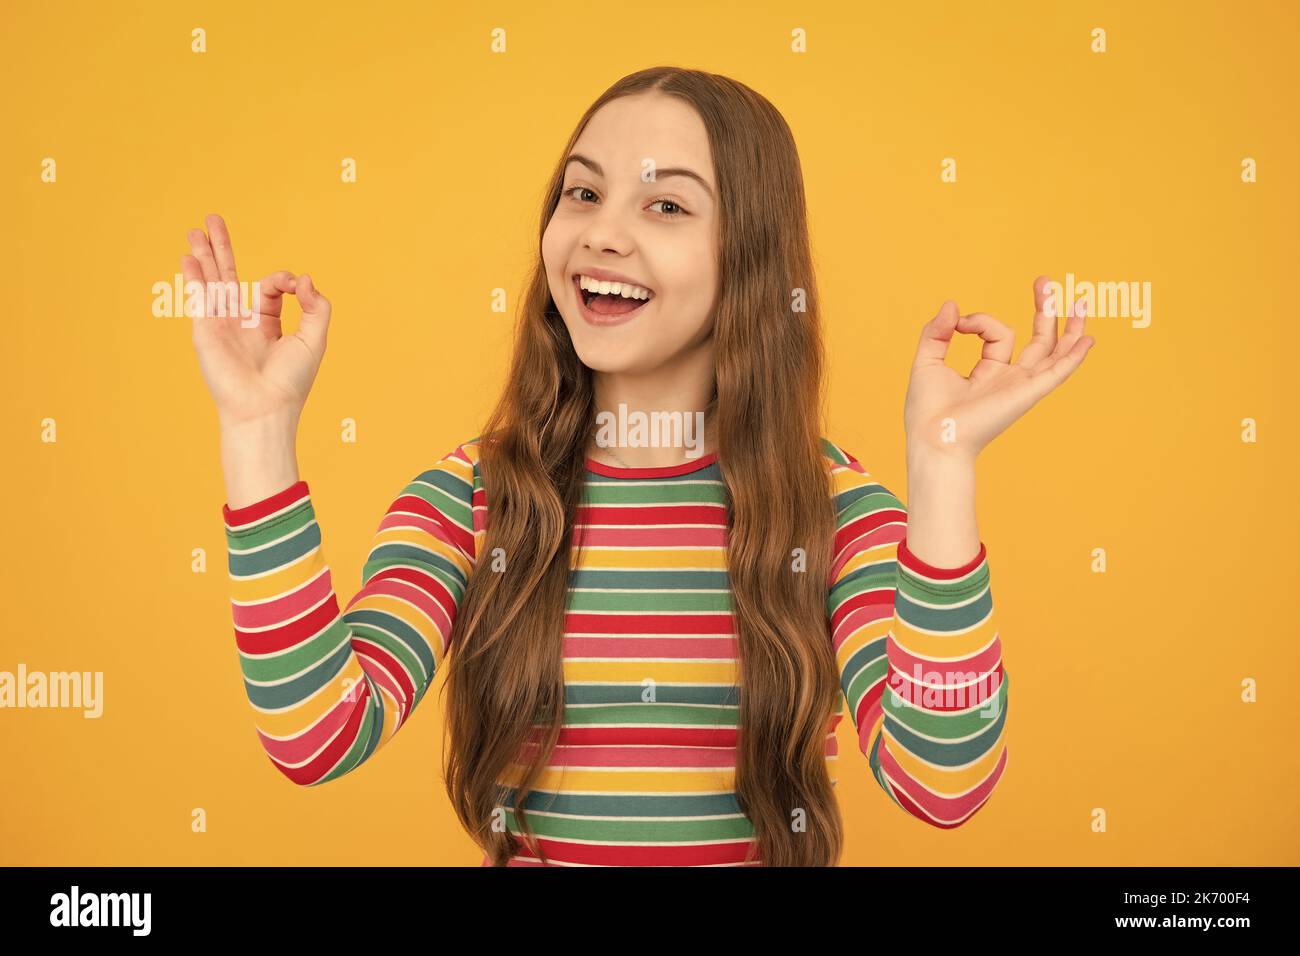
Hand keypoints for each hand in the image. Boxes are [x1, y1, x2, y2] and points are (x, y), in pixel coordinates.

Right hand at [182, 213, 330, 428]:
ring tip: (195, 229)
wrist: (264, 407)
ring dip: (203, 254)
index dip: (283, 279)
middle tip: (213, 219)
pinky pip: (199, 297)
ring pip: (211, 281)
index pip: (268, 288)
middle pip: (228, 275)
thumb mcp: (314, 339)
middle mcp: (240, 322)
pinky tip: (189, 256)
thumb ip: (315, 306)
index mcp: (267, 325)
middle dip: (222, 248)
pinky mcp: (206, 330)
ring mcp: (221, 325)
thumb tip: (305, 278)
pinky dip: (194, 276)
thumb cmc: (290, 382)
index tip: (295, 285)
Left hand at [903, 275, 1093, 463]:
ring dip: (1068, 327)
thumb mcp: (927, 361)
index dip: (977, 320)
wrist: (933, 438)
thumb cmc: (926, 410)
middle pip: (1038, 339)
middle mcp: (1009, 378)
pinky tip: (1088, 339)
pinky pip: (1056, 372)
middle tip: (1045, 281)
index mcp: (988, 371)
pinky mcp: (1026, 393)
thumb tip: (952, 305)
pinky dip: (1073, 356)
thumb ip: (938, 332)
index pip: (996, 333)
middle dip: (1044, 309)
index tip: (957, 323)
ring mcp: (1020, 386)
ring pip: (1053, 352)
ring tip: (1080, 300)